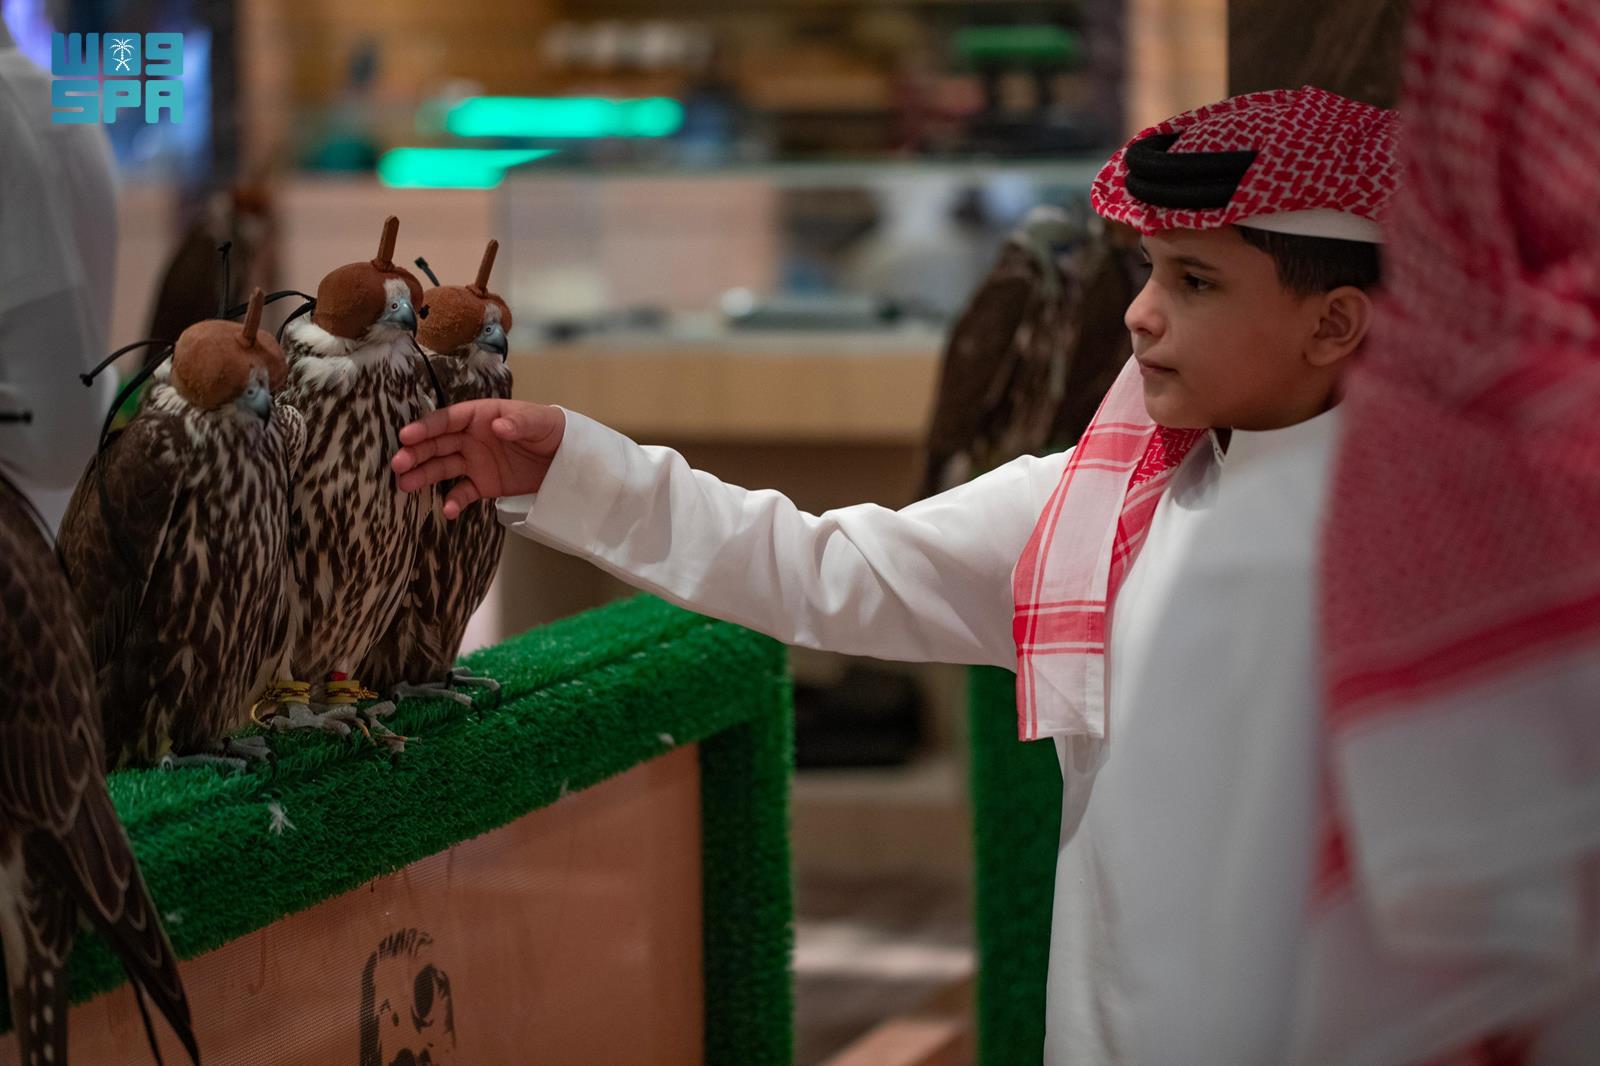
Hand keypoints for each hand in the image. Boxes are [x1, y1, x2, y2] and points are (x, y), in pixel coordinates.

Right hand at [390, 400, 565, 518]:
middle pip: (437, 444)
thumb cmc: (551, 430)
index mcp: (480, 416)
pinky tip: (447, 510)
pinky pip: (462, 492)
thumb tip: (498, 427)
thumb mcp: (540, 423)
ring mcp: (475, 461)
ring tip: (404, 486)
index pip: (447, 420)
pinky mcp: (483, 484)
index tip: (406, 436)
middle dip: (415, 453)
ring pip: (442, 467)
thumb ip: (519, 423)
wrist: (566, 457)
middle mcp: (471, 437)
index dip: (426, 427)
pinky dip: (453, 501)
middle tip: (397, 464)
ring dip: (422, 476)